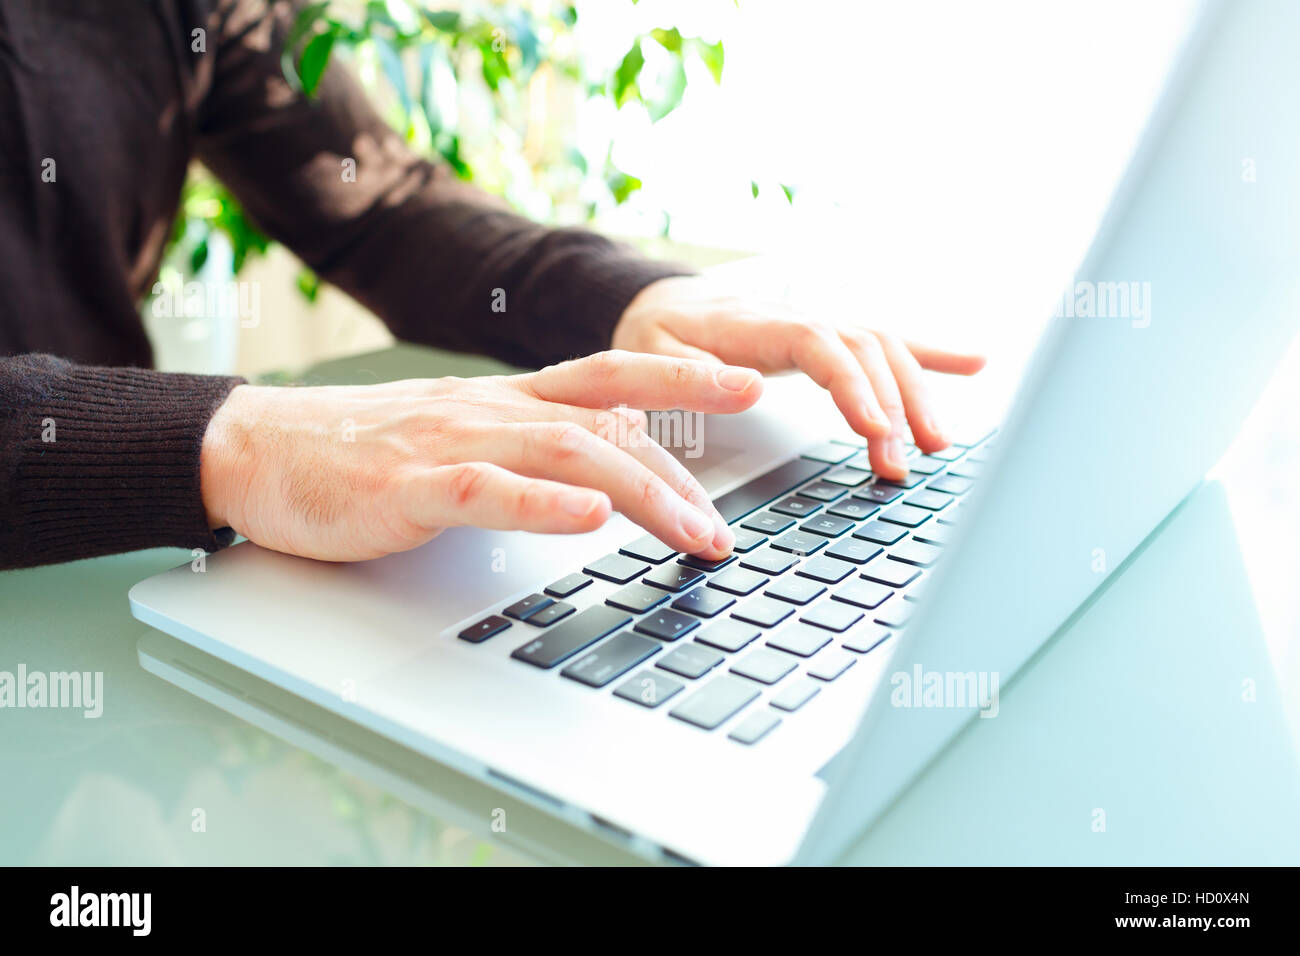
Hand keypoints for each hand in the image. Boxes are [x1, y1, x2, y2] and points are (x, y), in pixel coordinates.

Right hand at [200, 352, 761, 562]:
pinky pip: (483, 490)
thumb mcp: (463, 439)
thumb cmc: (365, 451)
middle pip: (605, 424)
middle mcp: (489, 410)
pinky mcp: (407, 487)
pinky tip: (585, 521)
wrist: (261, 449)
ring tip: (691, 531)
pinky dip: (540, 505)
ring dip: (638, 493)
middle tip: (724, 527)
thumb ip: (530, 450)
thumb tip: (606, 479)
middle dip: (678, 472)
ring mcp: (450, 443)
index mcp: (504, 399)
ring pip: (562, 455)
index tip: (743, 386)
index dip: (680, 381)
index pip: (609, 380)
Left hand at [613, 275, 985, 478]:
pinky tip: (974, 363)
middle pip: (864, 350)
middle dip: (893, 405)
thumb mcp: (649, 355)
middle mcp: (798, 318)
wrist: (659, 304)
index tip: (876, 430)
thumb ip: (691, 373)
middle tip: (904, 463)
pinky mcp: (828, 338)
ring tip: (938, 444)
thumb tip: (749, 386)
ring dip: (916, 392)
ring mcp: (818, 325)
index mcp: (755, 324)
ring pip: (883, 347)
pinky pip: (885, 341)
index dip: (853, 386)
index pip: (820, 345)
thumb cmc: (654, 335)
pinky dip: (931, 352)